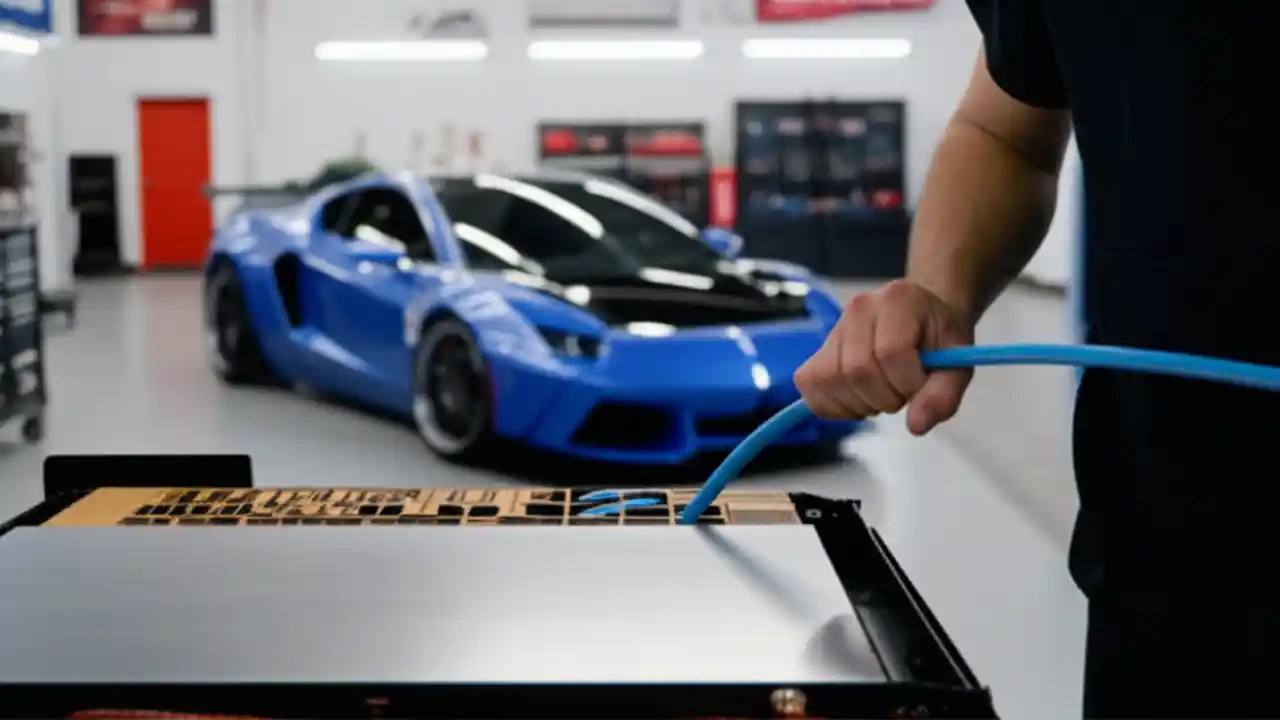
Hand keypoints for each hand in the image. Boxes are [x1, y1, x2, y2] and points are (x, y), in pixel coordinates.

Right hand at [794, 280, 974, 435]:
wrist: (921, 317)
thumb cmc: (939, 339)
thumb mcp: (958, 363)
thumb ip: (944, 395)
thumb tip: (916, 425)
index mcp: (898, 300)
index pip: (891, 352)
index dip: (907, 382)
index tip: (920, 387)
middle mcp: (860, 308)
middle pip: (857, 369)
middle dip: (885, 397)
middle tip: (902, 393)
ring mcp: (835, 328)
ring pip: (830, 380)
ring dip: (859, 404)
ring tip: (881, 395)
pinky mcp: (818, 349)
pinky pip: (809, 384)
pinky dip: (831, 405)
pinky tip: (857, 401)